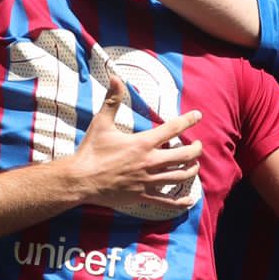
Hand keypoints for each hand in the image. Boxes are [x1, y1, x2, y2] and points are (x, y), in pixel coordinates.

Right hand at [68, 75, 204, 214]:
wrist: (80, 180)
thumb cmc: (91, 151)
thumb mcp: (101, 123)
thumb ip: (112, 100)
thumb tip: (115, 77)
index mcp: (142, 143)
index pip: (173, 128)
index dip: (188, 120)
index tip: (198, 116)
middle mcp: (149, 162)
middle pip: (184, 155)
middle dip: (195, 149)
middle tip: (198, 145)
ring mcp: (148, 181)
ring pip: (180, 177)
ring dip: (191, 170)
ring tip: (194, 166)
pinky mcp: (142, 196)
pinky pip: (167, 201)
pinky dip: (180, 202)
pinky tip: (189, 200)